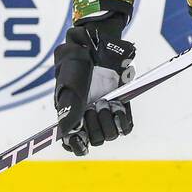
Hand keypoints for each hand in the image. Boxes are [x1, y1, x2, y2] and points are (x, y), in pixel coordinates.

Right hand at [52, 17, 135, 155]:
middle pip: (94, 140)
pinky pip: (125, 126)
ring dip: (107, 121)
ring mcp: (105, 112)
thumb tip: (66, 133)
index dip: (77, 145)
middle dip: (94, 125)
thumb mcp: (70, 85)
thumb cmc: (76, 64)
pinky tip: (117, 107)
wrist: (96, 46)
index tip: (82, 139)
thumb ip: (69, 109)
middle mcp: (88, 117)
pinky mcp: (121, 106)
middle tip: (94, 105)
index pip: (73, 143)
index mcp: (71, 115)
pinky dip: (122, 119)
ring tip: (104, 102)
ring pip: (110, 134)